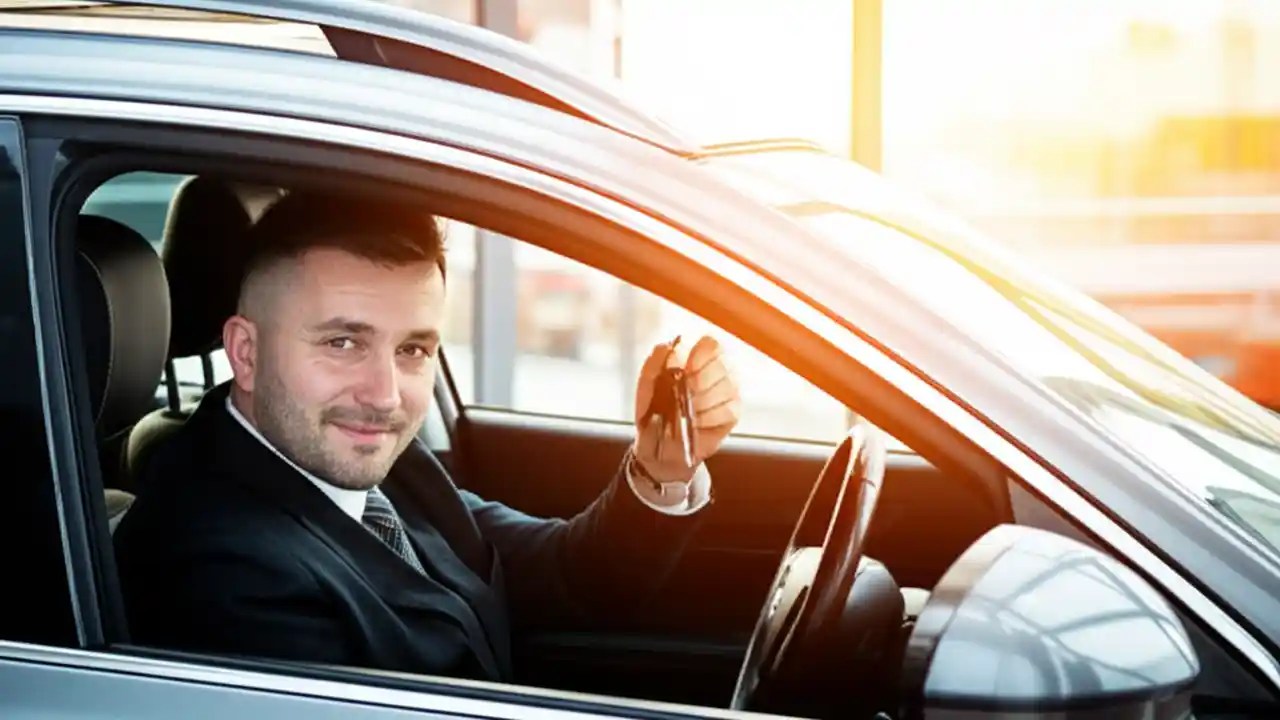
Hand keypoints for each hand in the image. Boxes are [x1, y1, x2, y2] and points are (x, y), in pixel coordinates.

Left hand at [632, 335, 740, 482]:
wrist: (658, 447)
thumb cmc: (653, 411)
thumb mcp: (646, 386)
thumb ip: (654, 362)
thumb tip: (669, 346)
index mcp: (694, 357)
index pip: (711, 345)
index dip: (701, 356)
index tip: (686, 370)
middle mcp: (716, 371)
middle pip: (722, 365)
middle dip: (700, 382)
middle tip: (683, 395)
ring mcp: (728, 392)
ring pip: (727, 388)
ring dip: (702, 402)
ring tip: (686, 412)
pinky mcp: (733, 413)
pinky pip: (728, 410)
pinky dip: (708, 417)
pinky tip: (695, 423)